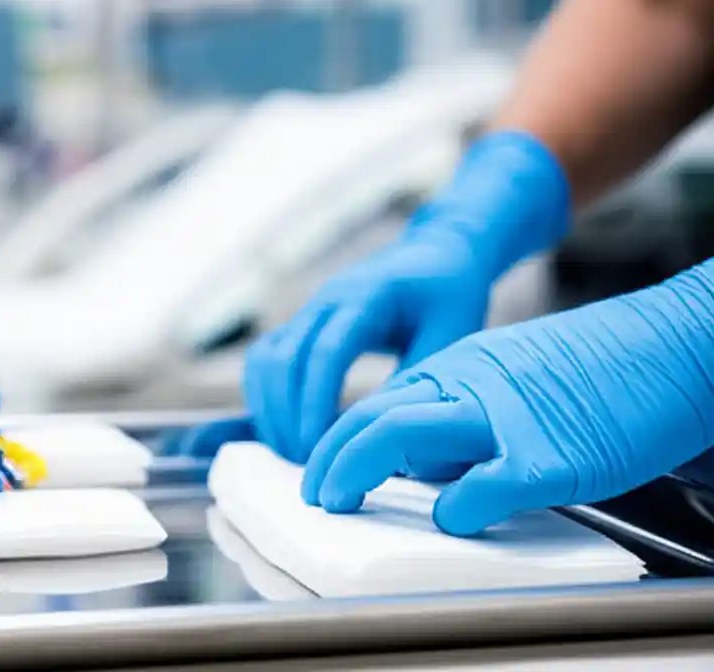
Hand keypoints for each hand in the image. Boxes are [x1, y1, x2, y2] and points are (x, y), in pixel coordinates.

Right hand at [244, 131, 570, 463]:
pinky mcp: (299, 324)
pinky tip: (280, 430)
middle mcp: (325, 301)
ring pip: (265, 361)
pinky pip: (263, 360)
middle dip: (287, 415)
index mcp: (366, 298)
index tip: (319, 447)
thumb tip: (385, 430)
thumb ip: (419, 375)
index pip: (326, 351)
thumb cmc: (450, 294)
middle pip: (285, 359)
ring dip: (269, 409)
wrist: (435, 252)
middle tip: (306, 463)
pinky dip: (263, 396)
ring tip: (293, 454)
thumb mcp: (452, 332)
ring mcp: (307, 311)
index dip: (316, 402)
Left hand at [301, 262, 713, 535]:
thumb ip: (470, 412)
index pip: (381, 402)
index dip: (340, 440)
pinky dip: (455, 506)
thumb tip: (430, 469)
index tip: (322, 471)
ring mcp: (505, 418)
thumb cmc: (609, 368)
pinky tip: (449, 518)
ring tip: (339, 503)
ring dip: (356, 471)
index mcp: (464, 366)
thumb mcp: (519, 375)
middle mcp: (471, 384)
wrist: (682, 342)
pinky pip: (481, 485)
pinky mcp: (548, 457)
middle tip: (316, 494)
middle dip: (330, 457)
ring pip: (400, 434)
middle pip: (373, 416)